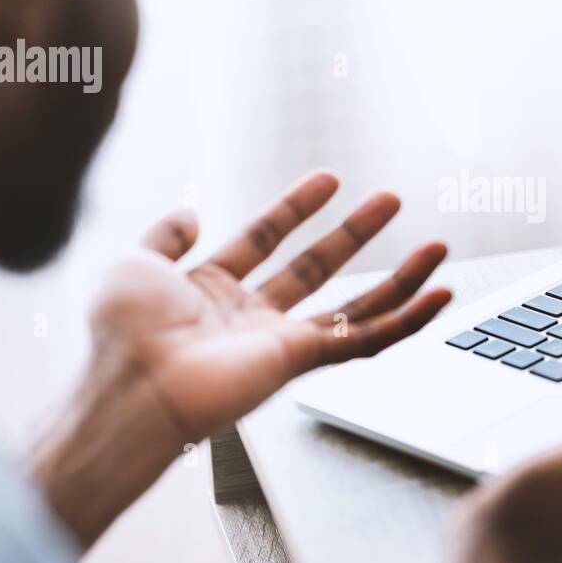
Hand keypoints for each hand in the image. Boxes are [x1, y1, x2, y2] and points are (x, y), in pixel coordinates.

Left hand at [33, 170, 450, 544]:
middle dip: (356, 233)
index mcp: (211, 290)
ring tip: (436, 247)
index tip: (329, 179)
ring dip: (399, 278)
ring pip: (355, 307)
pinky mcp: (301, 361)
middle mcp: (250, 316)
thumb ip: (164, 234)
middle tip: (390, 201)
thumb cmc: (123, 332)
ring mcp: (279, 340)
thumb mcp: (132, 260)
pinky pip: (366, 340)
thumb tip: (193, 211)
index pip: (265, 238)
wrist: (135, 383)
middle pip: (317, 267)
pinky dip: (407, 320)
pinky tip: (437, 296)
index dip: (296, 207)